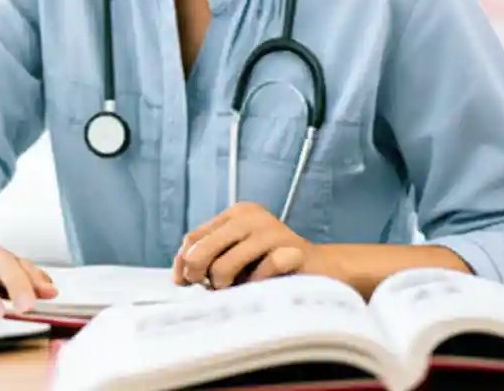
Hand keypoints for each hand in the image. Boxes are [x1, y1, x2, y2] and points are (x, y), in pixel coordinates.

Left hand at [173, 202, 338, 289]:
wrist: (324, 270)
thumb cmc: (272, 267)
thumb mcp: (236, 257)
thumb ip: (209, 258)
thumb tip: (179, 275)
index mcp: (236, 213)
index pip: (193, 237)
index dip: (183, 262)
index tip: (184, 282)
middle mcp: (251, 217)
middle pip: (202, 249)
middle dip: (198, 275)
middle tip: (209, 288)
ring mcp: (272, 231)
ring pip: (223, 266)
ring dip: (226, 286)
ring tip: (238, 288)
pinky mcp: (291, 251)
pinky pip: (256, 276)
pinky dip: (255, 287)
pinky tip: (264, 285)